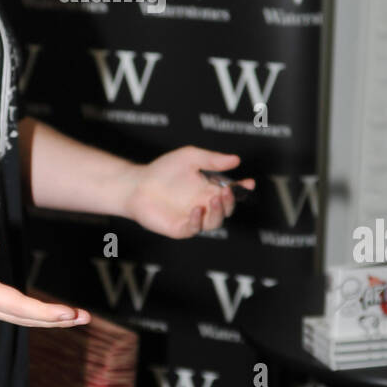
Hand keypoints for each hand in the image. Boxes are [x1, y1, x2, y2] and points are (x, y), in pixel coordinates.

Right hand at [0, 222, 89, 326]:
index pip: (19, 306)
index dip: (45, 311)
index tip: (68, 313)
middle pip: (25, 318)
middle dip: (55, 320)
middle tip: (84, 317)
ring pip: (20, 318)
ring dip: (47, 319)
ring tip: (73, 317)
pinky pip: (13, 313)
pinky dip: (33, 315)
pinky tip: (46, 313)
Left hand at [123, 146, 255, 238]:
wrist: (137, 184)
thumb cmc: (162, 170)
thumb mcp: (190, 157)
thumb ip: (212, 159)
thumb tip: (236, 159)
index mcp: (209, 189)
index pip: (231, 192)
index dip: (242, 189)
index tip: (249, 183)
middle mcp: (204, 205)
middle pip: (226, 209)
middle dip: (231, 202)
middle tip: (227, 192)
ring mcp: (193, 218)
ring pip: (214, 222)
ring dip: (218, 212)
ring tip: (215, 199)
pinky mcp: (180, 228)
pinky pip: (194, 228)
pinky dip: (197, 220)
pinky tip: (196, 209)